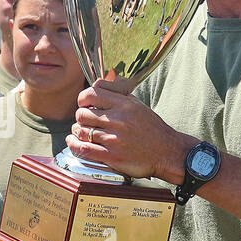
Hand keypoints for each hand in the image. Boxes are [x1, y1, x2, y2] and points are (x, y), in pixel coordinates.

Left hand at [68, 79, 189, 182]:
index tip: (84, 105)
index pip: (91, 94)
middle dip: (80, 118)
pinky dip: (74, 145)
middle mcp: (119, 120)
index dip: (82, 99)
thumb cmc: (151, 128)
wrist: (167, 152)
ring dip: (77, 132)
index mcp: (125, 105)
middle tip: (85, 122)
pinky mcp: (112, 157)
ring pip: (81, 131)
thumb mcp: (137, 105)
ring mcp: (114, 139)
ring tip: (80, 133)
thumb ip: (116, 94)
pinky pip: (84, 149)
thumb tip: (96, 83)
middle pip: (82, 114)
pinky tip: (74, 143)